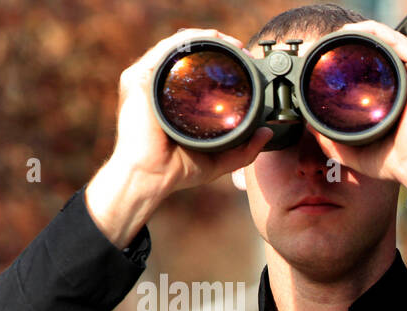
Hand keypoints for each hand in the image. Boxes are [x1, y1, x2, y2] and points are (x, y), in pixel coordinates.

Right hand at [85, 29, 273, 245]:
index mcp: (174, 98)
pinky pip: (164, 50)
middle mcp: (159, 85)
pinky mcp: (138, 79)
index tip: (247, 63)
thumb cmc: (178, 170)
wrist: (152, 177)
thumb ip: (245, 149)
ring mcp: (147, 79)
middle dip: (217, 45)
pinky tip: (207, 40)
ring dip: (206, 39)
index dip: (221, 61)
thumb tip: (268, 133)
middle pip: (188, 53)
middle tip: (243, 50)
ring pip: (177, 46)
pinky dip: (187, 41)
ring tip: (232, 44)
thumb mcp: (220, 159)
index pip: (196, 69)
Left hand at [301, 20, 406, 192]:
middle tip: (326, 46)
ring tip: (335, 36)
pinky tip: (353, 33)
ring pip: (388, 41)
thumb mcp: (355, 150)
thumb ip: (333, 140)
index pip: (376, 68)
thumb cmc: (396, 162)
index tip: (327, 60)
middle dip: (353, 42)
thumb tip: (310, 126)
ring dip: (360, 33)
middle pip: (381, 50)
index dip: (352, 59)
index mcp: (401, 96)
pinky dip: (374, 33)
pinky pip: (398, 41)